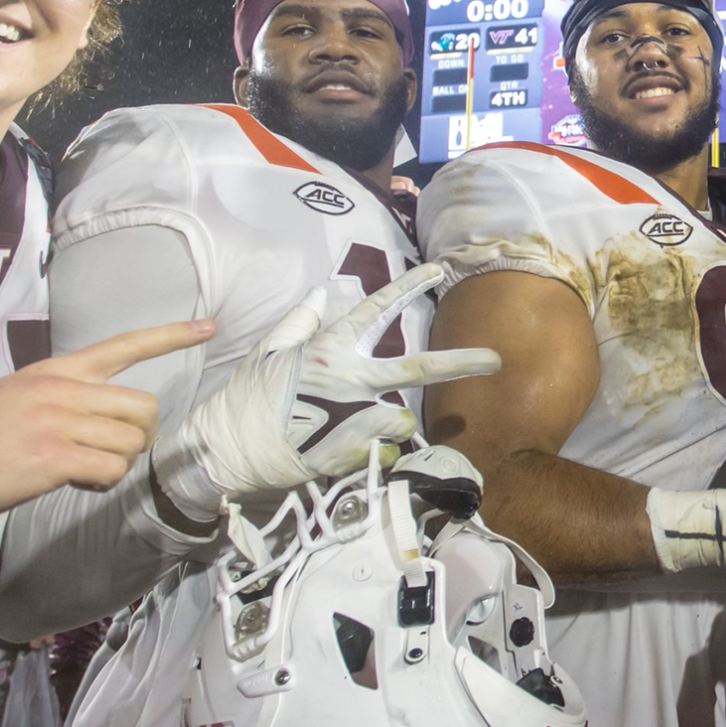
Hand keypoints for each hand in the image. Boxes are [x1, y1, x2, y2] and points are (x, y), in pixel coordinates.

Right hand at [0, 319, 215, 520]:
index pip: (123, 345)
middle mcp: (62, 390)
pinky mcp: (52, 458)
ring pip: (131, 442)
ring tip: (83, 470)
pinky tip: (76, 484)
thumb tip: (97, 423)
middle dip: (140, 436)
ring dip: (118, 464)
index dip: (170, 336)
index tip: (208, 327)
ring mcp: (58, 422)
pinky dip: (103, 484)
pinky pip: (110, 471)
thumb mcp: (16, 396)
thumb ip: (60, 399)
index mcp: (54, 371)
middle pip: (143, 406)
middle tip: (113, 454)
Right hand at [157, 263, 500, 518]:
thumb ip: (300, 321)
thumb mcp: (269, 352)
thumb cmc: (247, 399)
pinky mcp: (354, 453)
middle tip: (496, 360)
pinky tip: (349, 456)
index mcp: (330, 350)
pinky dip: (377, 456)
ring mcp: (356, 418)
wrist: (229, 450)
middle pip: (418, 369)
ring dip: (391, 427)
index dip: (409, 286)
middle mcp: (351, 380)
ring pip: (402, 420)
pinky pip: (385, 454)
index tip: (440, 270)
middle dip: (461, 362)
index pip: (377, 310)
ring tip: (355, 434)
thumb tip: (323, 293)